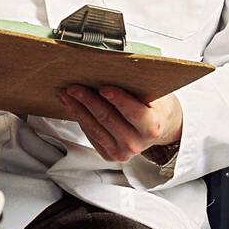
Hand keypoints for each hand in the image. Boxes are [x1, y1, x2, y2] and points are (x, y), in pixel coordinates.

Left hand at [60, 85, 181, 163]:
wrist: (160, 128)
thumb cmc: (157, 107)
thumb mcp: (157, 96)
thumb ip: (140, 89)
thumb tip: (115, 72)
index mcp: (152, 127)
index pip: (133, 113)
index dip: (118, 100)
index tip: (103, 87)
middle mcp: (137, 143)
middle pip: (108, 120)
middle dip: (89, 101)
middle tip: (75, 87)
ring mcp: (122, 152)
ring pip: (95, 129)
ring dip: (78, 110)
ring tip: (67, 95)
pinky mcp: (110, 155)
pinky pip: (91, 136)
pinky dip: (81, 120)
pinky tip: (72, 107)